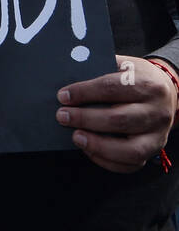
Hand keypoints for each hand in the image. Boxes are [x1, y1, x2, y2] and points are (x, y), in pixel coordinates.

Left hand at [57, 55, 177, 172]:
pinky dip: (107, 160)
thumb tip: (67, 80)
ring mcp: (158, 134)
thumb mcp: (123, 66)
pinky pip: (132, 164)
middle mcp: (157, 112)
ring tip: (76, 137)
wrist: (167, 91)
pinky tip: (89, 150)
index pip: (113, 88)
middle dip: (86, 119)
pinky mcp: (154, 150)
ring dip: (98, 145)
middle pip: (119, 119)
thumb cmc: (135, 78)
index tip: (63, 96)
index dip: (85, 93)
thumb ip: (99, 70)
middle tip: (62, 116)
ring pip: (130, 149)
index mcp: (148, 85)